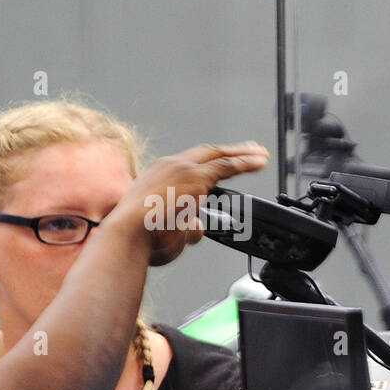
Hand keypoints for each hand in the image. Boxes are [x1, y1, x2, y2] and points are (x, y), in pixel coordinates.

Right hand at [108, 141, 269, 265]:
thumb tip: (199, 228)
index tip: (224, 161)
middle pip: (206, 153)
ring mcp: (182, 170)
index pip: (189, 165)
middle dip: (231, 151)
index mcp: (159, 177)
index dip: (210, 163)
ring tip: (262, 155)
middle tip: (251, 150)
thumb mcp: (166, 230)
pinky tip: (260, 162)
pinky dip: (245, 163)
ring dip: (243, 155)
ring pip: (219, 157)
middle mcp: (169, 167)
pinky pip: (227, 166)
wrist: (128, 235)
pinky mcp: (196, 178)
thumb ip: (186, 225)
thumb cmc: (140, 238)